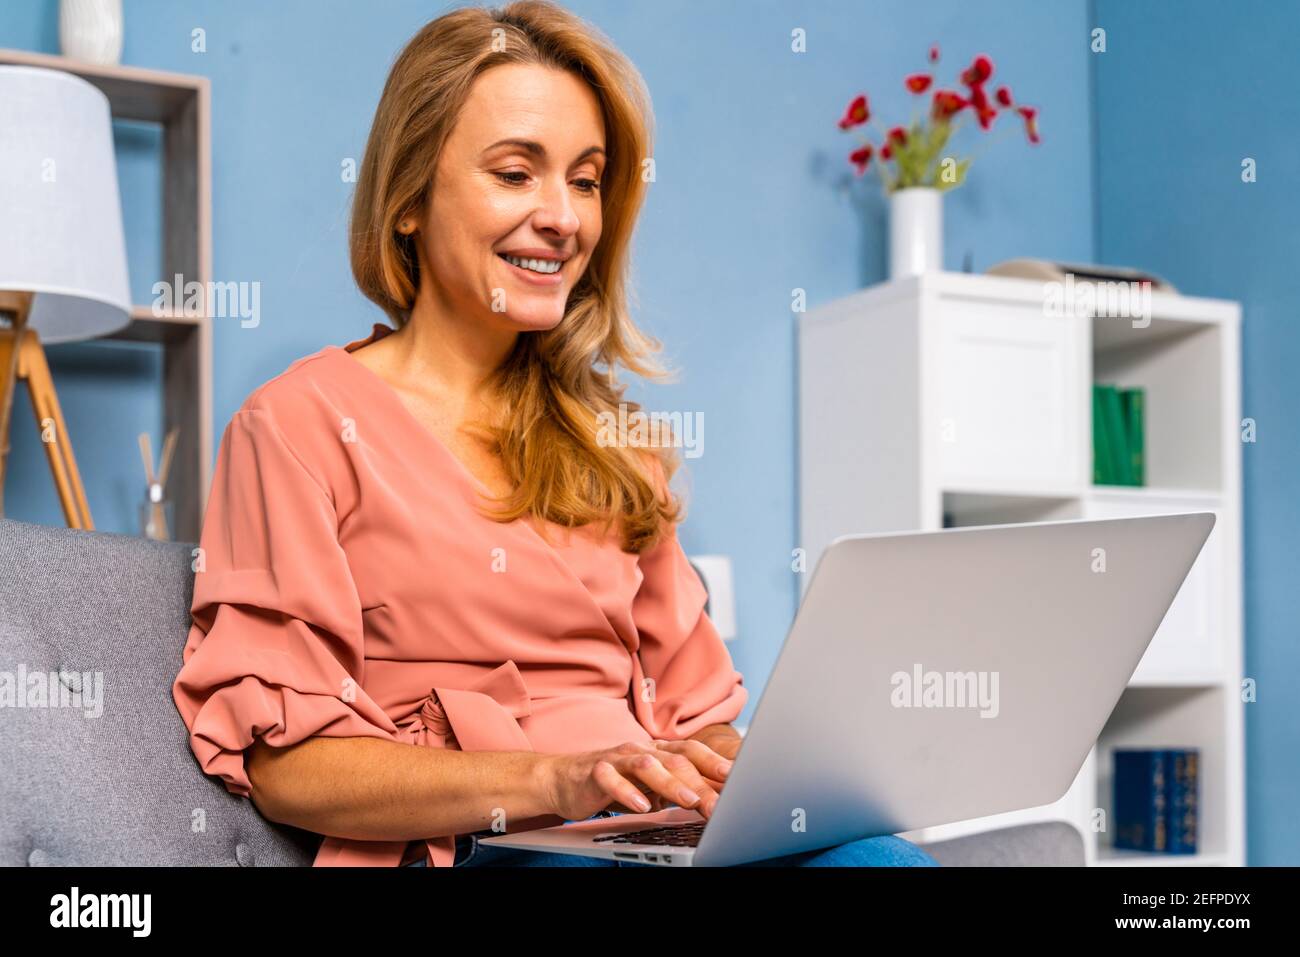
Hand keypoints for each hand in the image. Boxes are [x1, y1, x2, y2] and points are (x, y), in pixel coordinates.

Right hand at [540, 739, 734, 822]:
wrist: (563, 779)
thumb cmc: (613, 782)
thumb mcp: (650, 786)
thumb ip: (678, 788)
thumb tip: (715, 798)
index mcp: (657, 751)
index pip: (692, 752)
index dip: (716, 762)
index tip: (740, 778)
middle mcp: (640, 749)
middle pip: (676, 761)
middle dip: (700, 782)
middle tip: (719, 804)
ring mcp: (617, 758)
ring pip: (647, 765)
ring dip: (671, 783)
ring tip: (689, 800)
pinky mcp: (595, 772)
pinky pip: (612, 779)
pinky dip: (627, 792)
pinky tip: (641, 805)